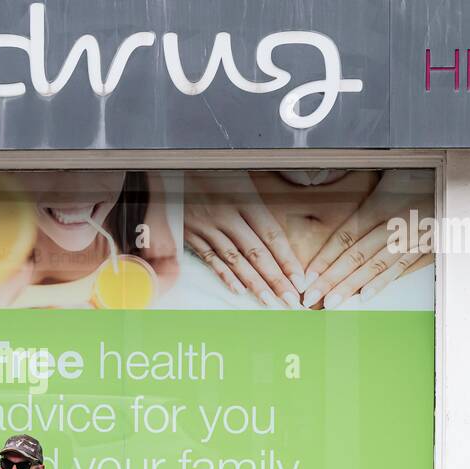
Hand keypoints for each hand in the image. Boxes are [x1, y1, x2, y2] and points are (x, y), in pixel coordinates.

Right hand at [183, 171, 305, 307]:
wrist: (170, 168)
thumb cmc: (209, 173)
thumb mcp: (238, 179)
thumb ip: (257, 206)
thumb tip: (279, 235)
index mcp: (243, 199)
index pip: (271, 235)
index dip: (287, 260)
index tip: (299, 280)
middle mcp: (226, 215)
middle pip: (256, 252)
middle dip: (275, 279)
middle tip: (290, 299)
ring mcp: (206, 227)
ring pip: (234, 260)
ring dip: (253, 283)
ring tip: (268, 301)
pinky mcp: (190, 234)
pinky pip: (210, 258)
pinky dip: (224, 275)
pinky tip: (237, 289)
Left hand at [302, 170, 435, 308]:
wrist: (460, 180)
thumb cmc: (420, 173)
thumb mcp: (388, 175)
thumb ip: (363, 193)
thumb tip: (328, 196)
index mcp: (382, 203)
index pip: (347, 236)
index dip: (326, 258)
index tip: (308, 276)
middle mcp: (396, 223)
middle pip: (358, 256)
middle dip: (332, 279)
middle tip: (311, 298)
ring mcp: (412, 238)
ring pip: (377, 266)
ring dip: (352, 286)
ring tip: (331, 302)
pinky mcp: (426, 246)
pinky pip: (400, 267)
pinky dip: (381, 283)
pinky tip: (364, 296)